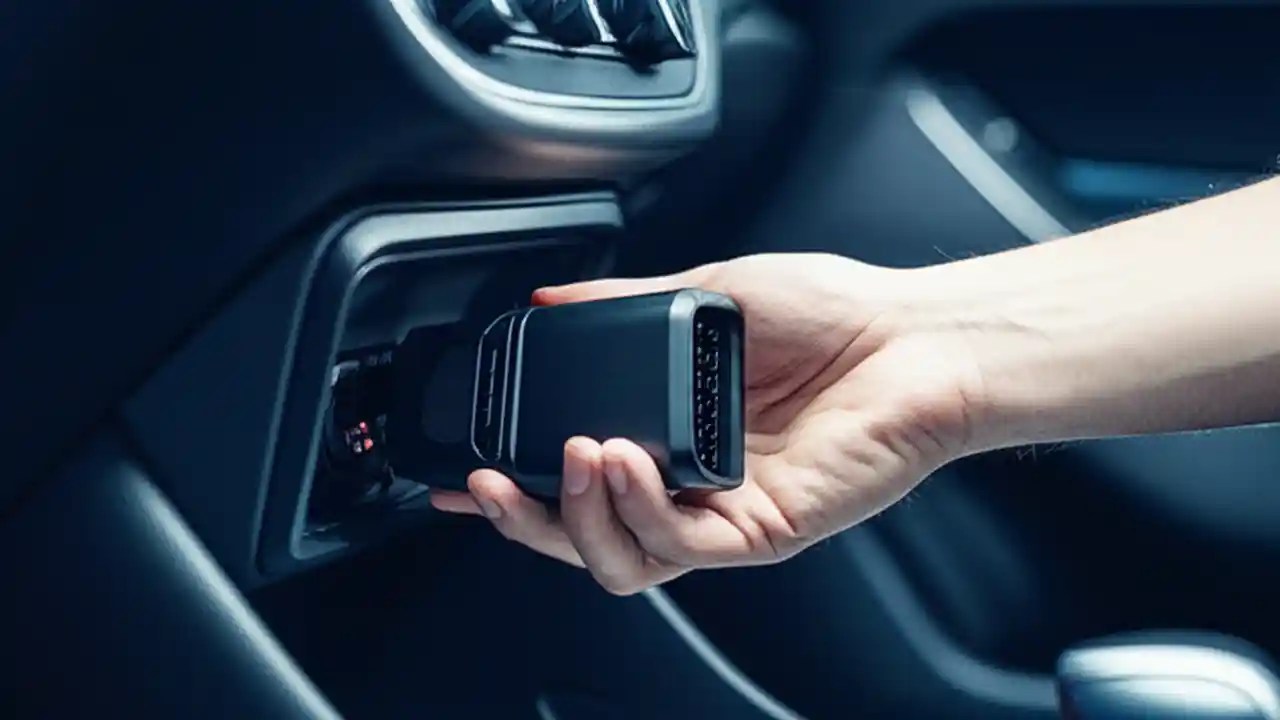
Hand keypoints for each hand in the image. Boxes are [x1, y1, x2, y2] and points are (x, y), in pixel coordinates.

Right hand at [430, 253, 985, 593]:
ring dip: (577, 515)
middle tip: (489, 480)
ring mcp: (726, 514)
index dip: (515, 485)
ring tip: (572, 456)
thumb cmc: (833, 317)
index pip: (576, 478)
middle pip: (585, 535)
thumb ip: (621, 304)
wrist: (916, 335)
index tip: (464, 469)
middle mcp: (691, 484)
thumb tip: (552, 300)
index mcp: (670, 436)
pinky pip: (683, 544)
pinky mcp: (764, 531)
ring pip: (623, 559)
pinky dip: (638, 508)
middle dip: (524, 519)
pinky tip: (623, 459)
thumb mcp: (703, 293)